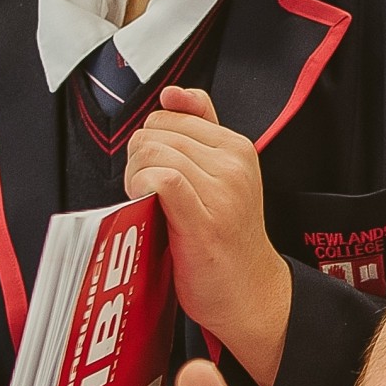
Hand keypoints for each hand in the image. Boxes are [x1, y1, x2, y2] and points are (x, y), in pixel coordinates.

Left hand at [126, 86, 294, 385]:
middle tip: (148, 192)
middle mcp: (233, 162)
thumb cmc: (228, 239)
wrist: (250, 293)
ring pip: (152, 153)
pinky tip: (147, 206)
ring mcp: (221, 189)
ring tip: (149, 203)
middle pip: (154, 133)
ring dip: (135, 177)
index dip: (150, 142)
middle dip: (138, 160)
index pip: (170, 116)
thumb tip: (172, 93)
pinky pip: (160, 178)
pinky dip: (142, 187)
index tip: (156, 171)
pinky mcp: (204, 218)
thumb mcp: (223, 175)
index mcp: (237, 146)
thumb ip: (201, 130)